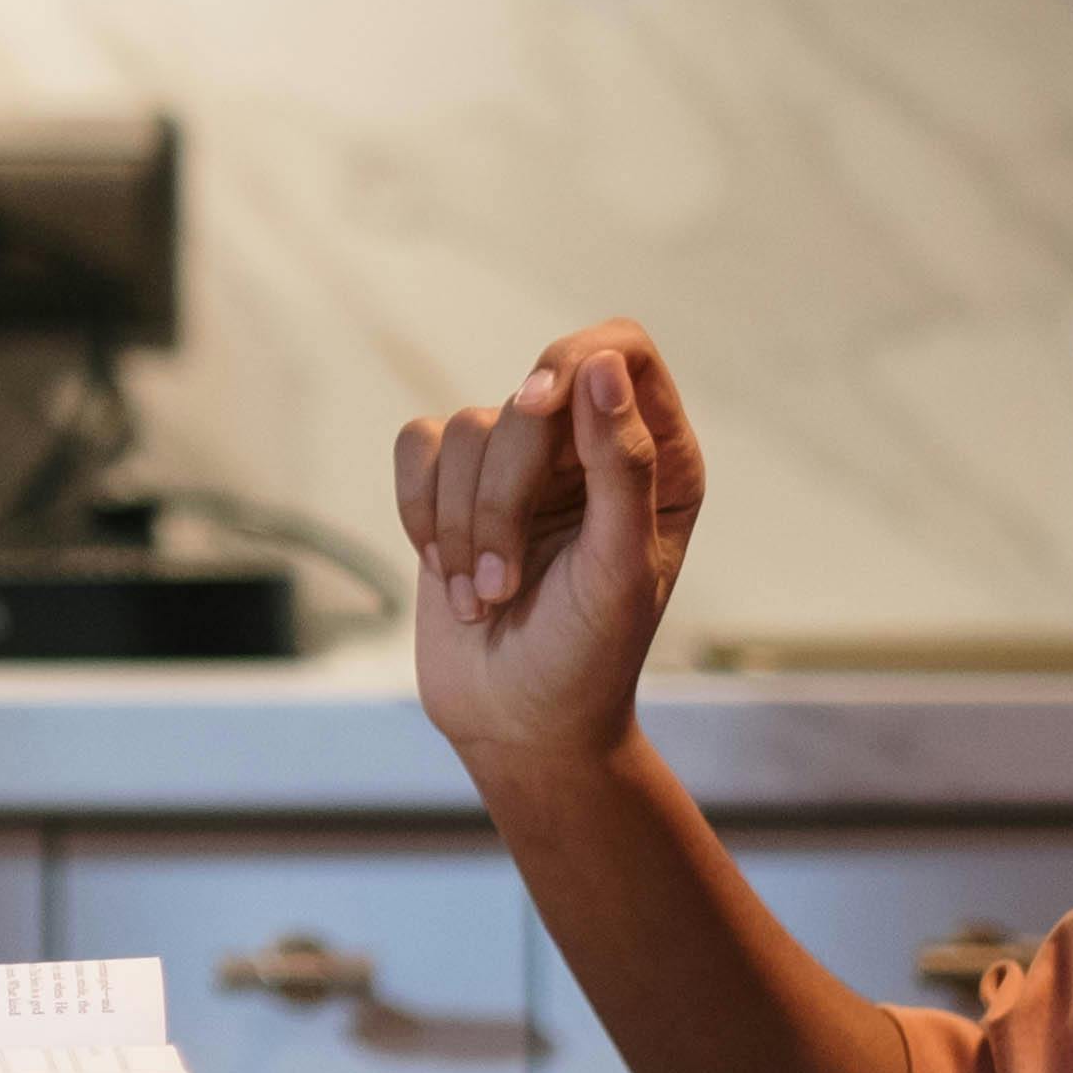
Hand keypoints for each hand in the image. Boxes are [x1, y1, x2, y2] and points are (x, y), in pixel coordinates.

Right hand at [398, 323, 705, 795]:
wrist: (519, 723)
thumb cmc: (589, 656)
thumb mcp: (621, 567)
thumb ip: (622, 466)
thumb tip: (600, 367)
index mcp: (655, 458)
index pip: (619, 349)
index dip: (574, 360)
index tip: (537, 406)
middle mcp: (587, 448)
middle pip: (529, 393)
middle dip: (505, 492)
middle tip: (505, 579)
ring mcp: (519, 467)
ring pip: (465, 429)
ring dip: (462, 527)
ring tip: (482, 598)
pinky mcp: (453, 488)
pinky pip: (416, 450)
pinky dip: (420, 514)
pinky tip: (447, 572)